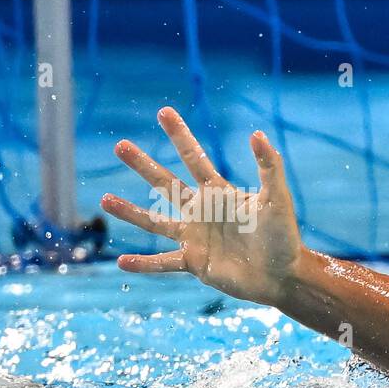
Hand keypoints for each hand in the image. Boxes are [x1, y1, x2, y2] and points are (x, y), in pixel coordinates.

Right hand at [102, 107, 304, 307]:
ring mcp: (195, 238)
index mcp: (219, 193)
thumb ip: (269, 167)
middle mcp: (202, 212)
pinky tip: (121, 262)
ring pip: (155, 223)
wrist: (283, 276)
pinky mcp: (195, 263)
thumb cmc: (283, 236)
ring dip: (131, 212)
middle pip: (165, 184)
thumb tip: (257, 133)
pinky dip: (144, 264)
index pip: (194, 158)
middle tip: (120, 146)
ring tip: (105, 200)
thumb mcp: (277, 199)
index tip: (164, 112)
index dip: (180, 135)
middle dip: (143, 165)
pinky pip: (164, 263)